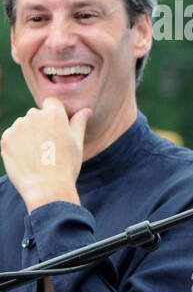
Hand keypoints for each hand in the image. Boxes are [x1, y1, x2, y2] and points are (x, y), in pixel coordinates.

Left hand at [0, 98, 89, 212]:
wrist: (46, 187)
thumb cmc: (67, 165)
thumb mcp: (77, 143)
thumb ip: (79, 123)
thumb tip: (86, 111)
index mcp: (54, 114)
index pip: (52, 103)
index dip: (55, 116)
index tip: (57, 131)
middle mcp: (34, 116)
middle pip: (37, 115)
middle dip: (41, 126)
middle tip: (49, 147)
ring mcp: (18, 127)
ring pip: (23, 126)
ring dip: (28, 135)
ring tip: (37, 155)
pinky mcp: (6, 138)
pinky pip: (12, 136)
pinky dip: (17, 145)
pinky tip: (27, 158)